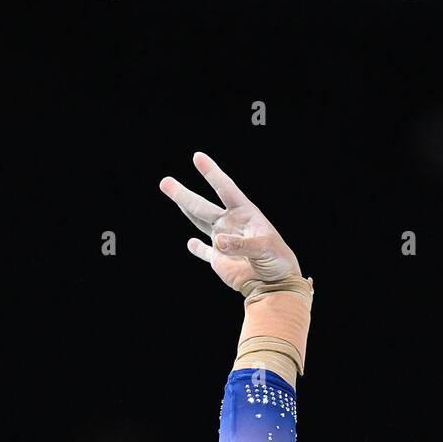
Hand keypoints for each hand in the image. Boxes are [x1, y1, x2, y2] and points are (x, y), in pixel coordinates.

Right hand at [159, 152, 302, 291]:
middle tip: (165, 182)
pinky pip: (205, 252)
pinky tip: (191, 243)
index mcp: (244, 213)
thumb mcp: (264, 248)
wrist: (275, 284)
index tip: (198, 157)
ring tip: (170, 192)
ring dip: (185, 209)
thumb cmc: (277, 260)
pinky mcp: (219, 260)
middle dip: (184, 195)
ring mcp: (223, 241)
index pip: (225, 189)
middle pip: (203, 206)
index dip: (212, 173)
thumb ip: (241, 244)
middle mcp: (231, 223)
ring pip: (199, 221)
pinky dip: (197, 248)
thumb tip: (217, 241)